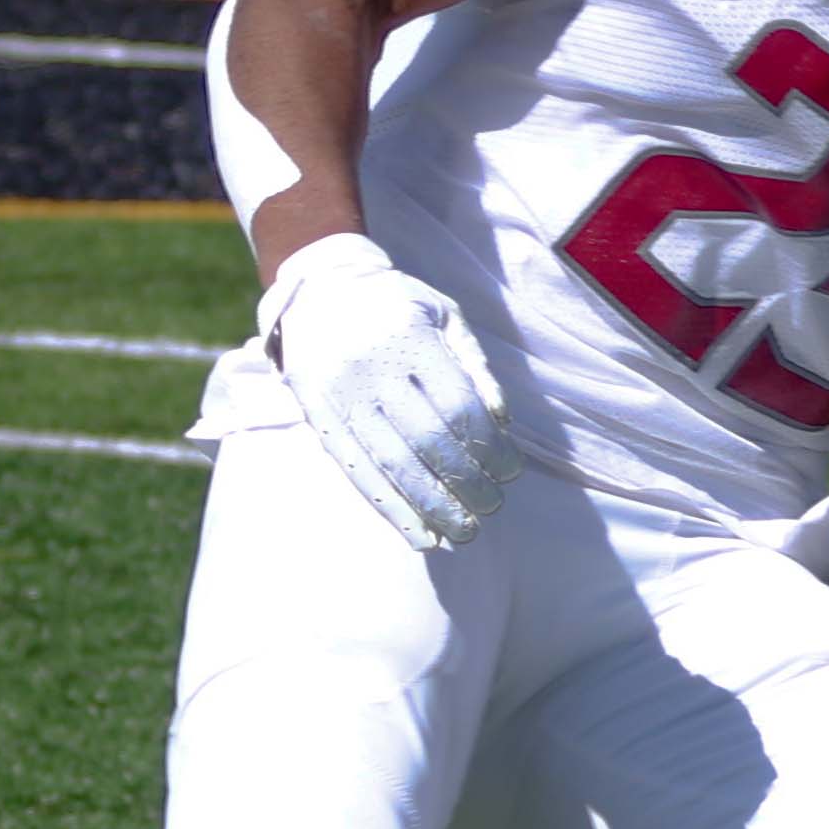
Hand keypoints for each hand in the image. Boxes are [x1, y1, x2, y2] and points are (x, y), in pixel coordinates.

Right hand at [260, 231, 508, 549]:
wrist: (317, 293)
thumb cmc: (397, 306)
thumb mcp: (444, 315)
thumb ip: (474, 365)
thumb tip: (502, 420)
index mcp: (408, 342)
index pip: (457, 406)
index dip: (488, 446)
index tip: (510, 471)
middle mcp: (370, 372)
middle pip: (426, 442)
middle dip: (465, 483)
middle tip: (492, 506)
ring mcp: (341, 399)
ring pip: (391, 465)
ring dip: (432, 506)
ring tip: (465, 533)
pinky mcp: (321, 421)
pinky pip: (357, 473)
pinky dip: (391, 509)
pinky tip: (420, 535)